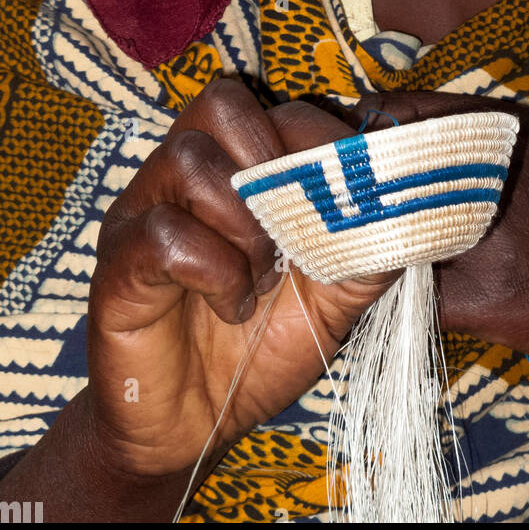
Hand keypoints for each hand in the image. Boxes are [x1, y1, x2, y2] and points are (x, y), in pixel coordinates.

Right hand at [83, 80, 398, 480]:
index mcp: (233, 165)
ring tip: (260, 278)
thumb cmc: (263, 344)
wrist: (197, 425)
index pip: (268, 105)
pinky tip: (229, 306)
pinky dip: (215, 271)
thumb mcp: (337, 291)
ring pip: (192, 162)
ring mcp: (142, 211)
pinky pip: (165, 233)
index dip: (315, 136)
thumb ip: (371, 241)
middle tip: (292, 229)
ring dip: (244, 225)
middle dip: (273, 162)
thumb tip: (412, 198)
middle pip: (220, 105)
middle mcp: (180, 173)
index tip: (346, 189)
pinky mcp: (116, 264)